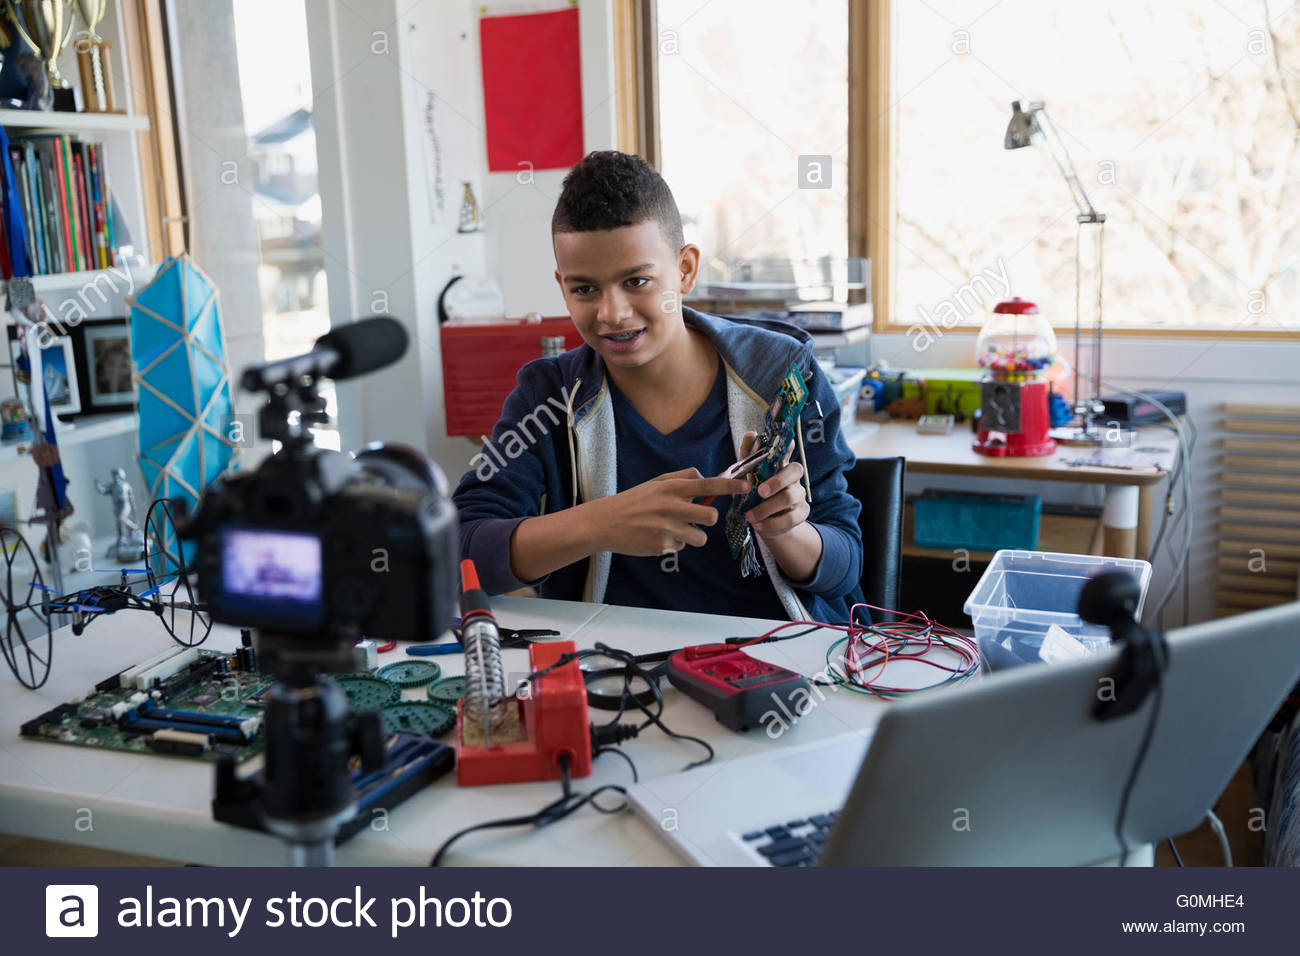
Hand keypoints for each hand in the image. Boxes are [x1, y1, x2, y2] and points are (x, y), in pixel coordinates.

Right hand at [588, 467, 749, 555]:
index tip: (746, 486)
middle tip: (694, 518)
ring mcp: (667, 528)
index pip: (707, 485)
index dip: (729, 486)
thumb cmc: (634, 501)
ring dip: (692, 535)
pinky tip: (657, 537)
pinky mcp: (662, 546)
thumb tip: (705, 479)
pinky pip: (681, 547)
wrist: (605, 522)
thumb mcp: (656, 483)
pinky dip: (674, 543)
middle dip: (707, 520)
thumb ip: (682, 478)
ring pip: (700, 537)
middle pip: (710, 517)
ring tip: (673, 529)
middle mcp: (671, 507)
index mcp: (671, 488)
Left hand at [739, 431, 808, 540]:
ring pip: (790, 497)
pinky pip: (790, 518)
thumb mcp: (745, 476)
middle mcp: (793, 477)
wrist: (763, 523)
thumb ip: (747, 455)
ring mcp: (799, 495)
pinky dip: (772, 523)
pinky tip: (758, 525)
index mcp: (780, 464)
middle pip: (796, 470)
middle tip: (759, 492)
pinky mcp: (801, 513)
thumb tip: (751, 434)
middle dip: (777, 481)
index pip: (789, 448)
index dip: (788, 444)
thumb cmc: (753, 494)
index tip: (784, 442)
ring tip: (750, 516)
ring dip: (767, 507)